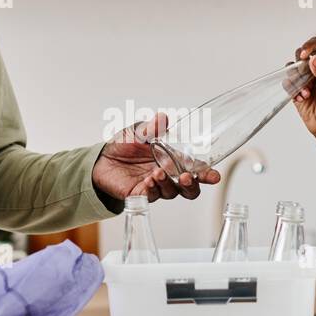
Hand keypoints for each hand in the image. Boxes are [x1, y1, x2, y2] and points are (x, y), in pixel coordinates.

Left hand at [92, 113, 221, 201]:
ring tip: (157, 173)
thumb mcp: (137, 132)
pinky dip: (151, 189)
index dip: (207, 174)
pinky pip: (151, 197)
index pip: (195, 169)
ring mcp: (155, 186)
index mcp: (173, 159)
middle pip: (189, 188)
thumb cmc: (124, 145)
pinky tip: (147, 182)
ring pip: (171, 192)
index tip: (214, 176)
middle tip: (185, 177)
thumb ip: (151, 128)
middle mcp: (168, 175)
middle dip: (191, 184)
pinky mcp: (141, 195)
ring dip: (167, 183)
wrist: (101, 159)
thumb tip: (162, 118)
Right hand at [291, 37, 315, 138]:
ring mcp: (305, 79)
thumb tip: (314, 59)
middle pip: (300, 54)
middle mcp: (315, 70)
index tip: (304, 55)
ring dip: (296, 80)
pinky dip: (292, 90)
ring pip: (292, 68)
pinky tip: (301, 99)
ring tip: (305, 94)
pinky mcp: (296, 90)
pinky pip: (287, 83)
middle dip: (298, 64)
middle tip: (302, 75)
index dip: (309, 45)